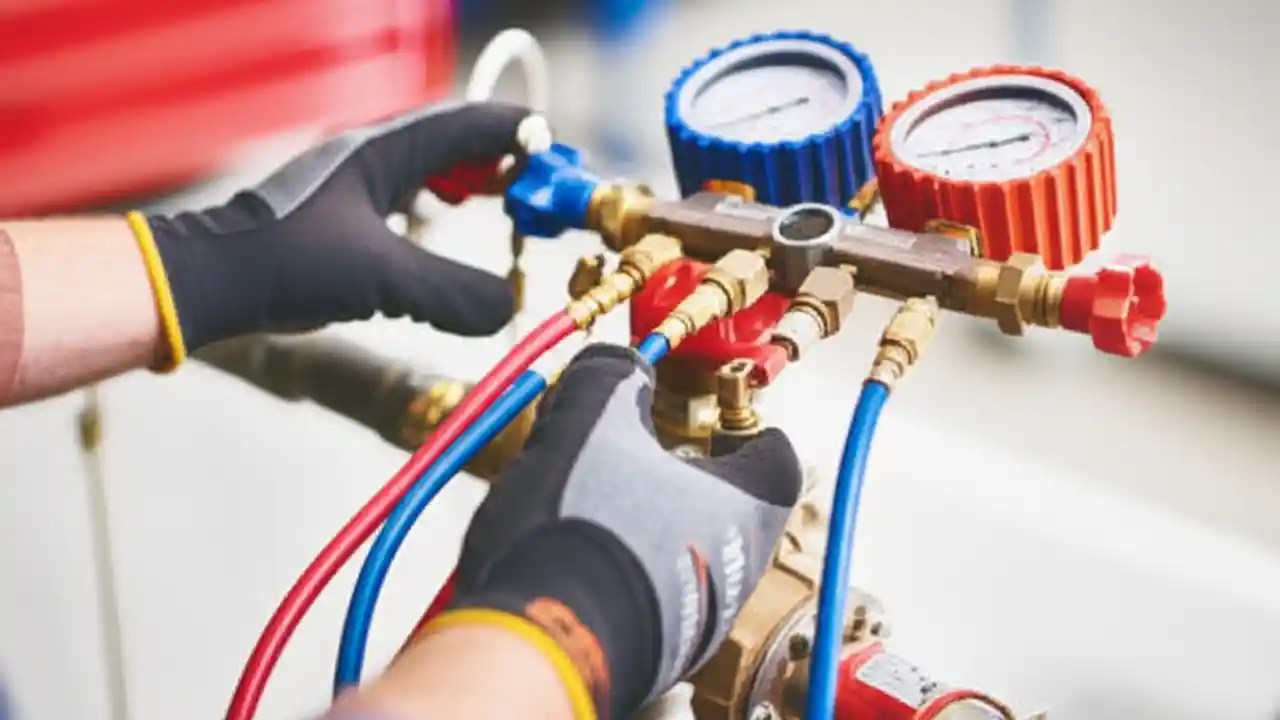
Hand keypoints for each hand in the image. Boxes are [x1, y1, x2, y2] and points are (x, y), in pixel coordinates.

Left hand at [144, 101, 530, 353]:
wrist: (215, 280)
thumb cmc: (288, 262)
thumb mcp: (383, 278)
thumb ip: (450, 293)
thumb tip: (505, 307)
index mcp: (384, 151)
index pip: (466, 124)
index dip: (515, 133)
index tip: (554, 148)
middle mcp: (373, 159)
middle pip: (455, 142)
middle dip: (502, 159)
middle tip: (541, 184)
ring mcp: (357, 185)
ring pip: (431, 169)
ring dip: (473, 182)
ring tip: (509, 204)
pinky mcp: (347, 217)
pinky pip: (410, 198)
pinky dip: (443, 207)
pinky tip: (451, 228)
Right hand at [446, 345, 802, 719]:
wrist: (542, 643)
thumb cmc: (581, 539)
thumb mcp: (589, 422)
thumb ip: (610, 377)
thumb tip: (615, 364)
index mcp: (741, 509)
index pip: (776, 462)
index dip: (753, 434)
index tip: (739, 424)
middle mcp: (731, 572)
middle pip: (728, 510)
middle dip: (686, 480)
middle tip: (649, 454)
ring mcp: (693, 619)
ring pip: (687, 555)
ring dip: (652, 526)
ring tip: (600, 504)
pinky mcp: (647, 650)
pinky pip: (649, 598)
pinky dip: (625, 570)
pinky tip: (575, 557)